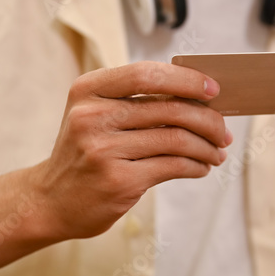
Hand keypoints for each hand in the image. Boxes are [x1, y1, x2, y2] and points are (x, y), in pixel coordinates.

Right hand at [28, 61, 230, 239]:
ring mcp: (103, 150)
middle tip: (224, 133)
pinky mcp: (118, 180)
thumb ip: (138, 103)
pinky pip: (173, 166)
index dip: (186, 79)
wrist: (50, 201)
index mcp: (88, 90)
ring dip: (207, 147)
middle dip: (208, 120)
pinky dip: (196, 166)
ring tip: (217, 153)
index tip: (213, 89)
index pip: (146, 74)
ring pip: (177, 140)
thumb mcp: (97, 116)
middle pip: (170, 109)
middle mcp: (92, 116)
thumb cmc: (86, 154)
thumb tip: (201, 98)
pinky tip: (202, 167)